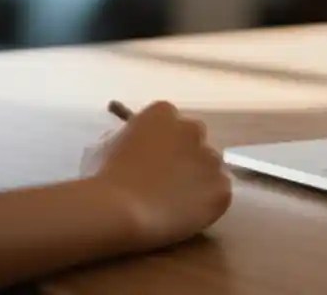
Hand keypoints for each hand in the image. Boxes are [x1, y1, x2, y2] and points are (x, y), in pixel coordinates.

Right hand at [81, 101, 232, 250]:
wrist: (119, 209)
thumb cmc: (104, 178)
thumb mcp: (110, 145)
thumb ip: (132, 138)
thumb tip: (139, 148)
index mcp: (164, 113)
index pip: (169, 122)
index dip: (161, 143)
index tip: (150, 160)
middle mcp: (194, 129)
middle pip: (194, 141)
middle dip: (184, 157)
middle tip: (165, 181)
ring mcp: (211, 158)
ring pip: (209, 167)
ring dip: (197, 179)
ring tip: (175, 202)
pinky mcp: (222, 187)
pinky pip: (219, 192)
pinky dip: (207, 203)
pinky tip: (186, 214)